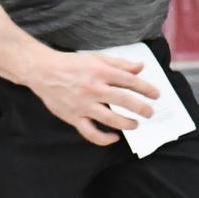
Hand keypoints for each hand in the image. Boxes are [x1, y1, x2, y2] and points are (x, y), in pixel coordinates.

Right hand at [25, 50, 157, 144]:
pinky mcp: (73, 117)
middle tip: (150, 112)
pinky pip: (91, 133)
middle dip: (141, 108)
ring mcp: (83, 105)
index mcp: (101, 72)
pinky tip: (114, 137)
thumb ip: (119, 64)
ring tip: (135, 124)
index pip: (130, 81)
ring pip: (110, 119)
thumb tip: (140, 67)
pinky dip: (104, 139)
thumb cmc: (71, 63)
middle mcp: (93, 89)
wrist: (42, 71)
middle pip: (124, 100)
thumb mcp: (97, 58)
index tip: (156, 95)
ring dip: (127, 123)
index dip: (146, 88)